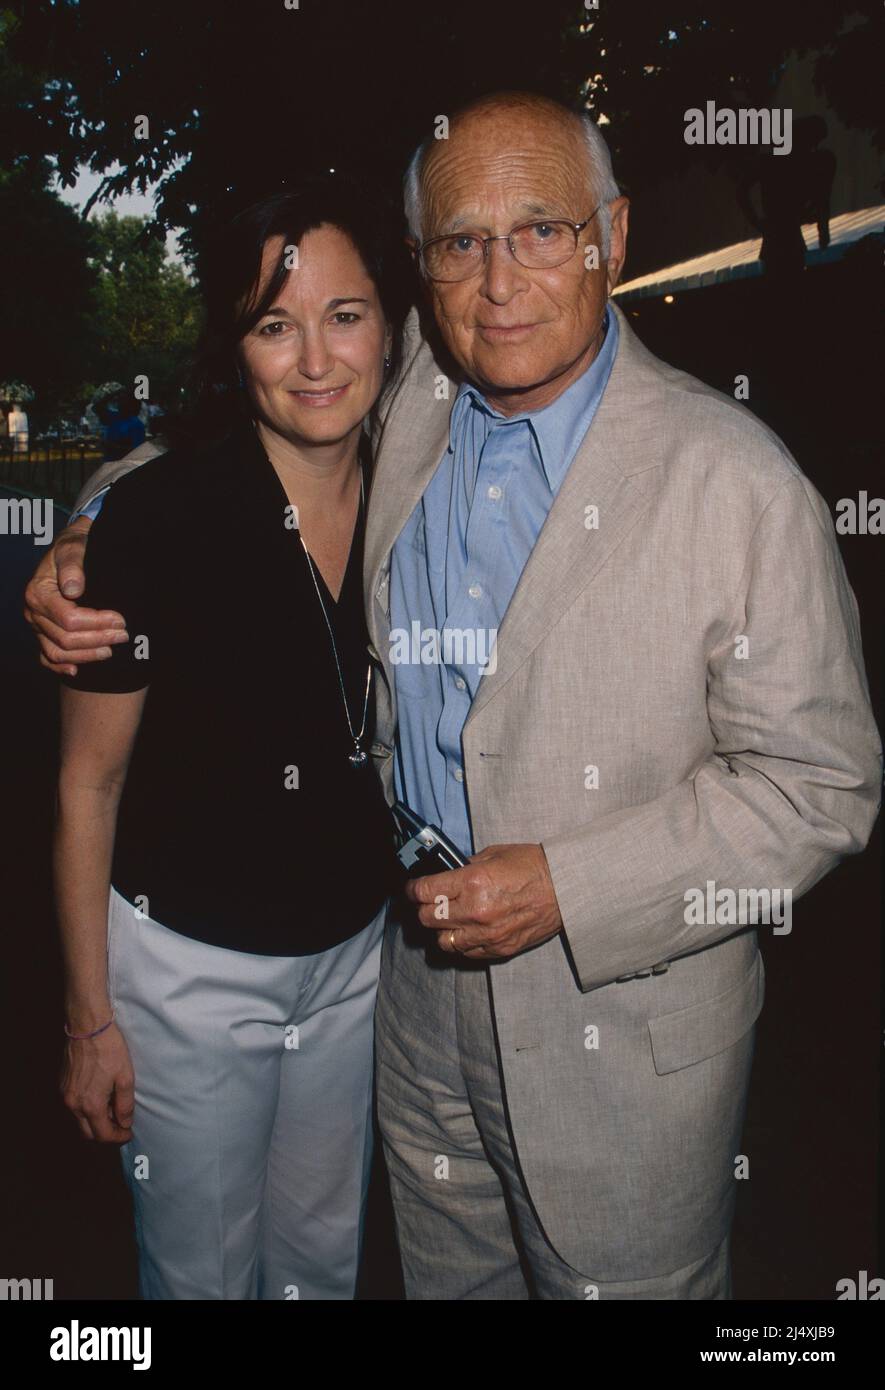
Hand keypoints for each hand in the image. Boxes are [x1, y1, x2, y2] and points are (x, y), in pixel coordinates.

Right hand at [22, 516, 127, 675]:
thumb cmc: (73, 548)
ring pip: (58, 653)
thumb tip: (74, 589)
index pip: (69, 619)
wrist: (68, 552)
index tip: (120, 620)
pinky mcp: (42, 634)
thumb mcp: (74, 547)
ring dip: (86, 656)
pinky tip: (78, 670)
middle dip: (98, 640)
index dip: (97, 624)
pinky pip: (47, 658)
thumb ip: (73, 565)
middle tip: (123, 635)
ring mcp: (37, 626)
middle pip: (65, 639)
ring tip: (111, 650)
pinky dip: (61, 667)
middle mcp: (33, 612)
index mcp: (38, 593)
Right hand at [60, 1022, 134, 1143]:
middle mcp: (73, 1105)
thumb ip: (125, 1105)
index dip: (118, 1138)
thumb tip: (125, 1123)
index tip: (129, 1133)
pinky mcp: (62, 1086)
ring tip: (112, 1112)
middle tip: (121, 1127)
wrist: (88, 1027)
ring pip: (79, 1122)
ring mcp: (65, 1096)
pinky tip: (99, 1100)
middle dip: (105, 1135)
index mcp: (91, 1105)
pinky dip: (86, 1111)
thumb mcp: (125, 1077)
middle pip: (88, 1134)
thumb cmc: (110, 1050)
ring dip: (95, 1124)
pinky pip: (73, 1108)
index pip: (103, 1135)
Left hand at [404, 843, 563, 959]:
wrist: (566, 888)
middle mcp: (476, 911)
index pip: (425, 892)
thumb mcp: (494, 854)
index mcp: (472, 882)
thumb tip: (448, 876)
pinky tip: (467, 931)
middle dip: (424, 909)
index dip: (413, 890)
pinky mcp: (499, 948)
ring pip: (444, 941)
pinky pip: (466, 953)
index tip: (412, 889)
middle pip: (428, 919)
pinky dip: (462, 944)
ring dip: (441, 930)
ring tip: (447, 920)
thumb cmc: (533, 866)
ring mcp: (487, 934)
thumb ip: (466, 867)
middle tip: (428, 903)